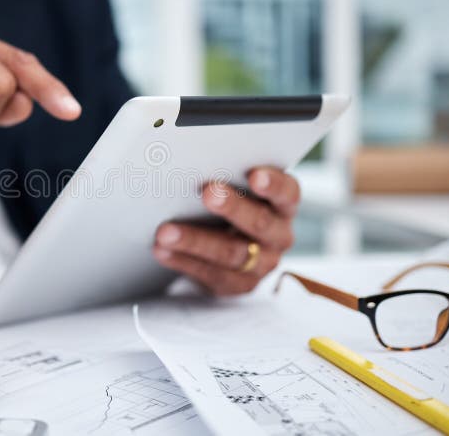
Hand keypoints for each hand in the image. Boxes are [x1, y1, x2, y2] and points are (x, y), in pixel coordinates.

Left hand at [153, 168, 298, 295]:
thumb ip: (227, 178)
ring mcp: (261, 264)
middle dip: (232, 207)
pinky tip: (162, 250)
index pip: (287, 193)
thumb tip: (192, 164)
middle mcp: (279, 236)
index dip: (273, 185)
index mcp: (283, 206)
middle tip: (207, 193)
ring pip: (231, 254)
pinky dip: (183, 261)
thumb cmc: (233, 205)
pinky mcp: (238, 285)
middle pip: (259, 223)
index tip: (254, 176)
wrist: (228, 246)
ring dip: (195, 241)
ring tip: (166, 231)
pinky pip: (211, 274)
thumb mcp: (238, 190)